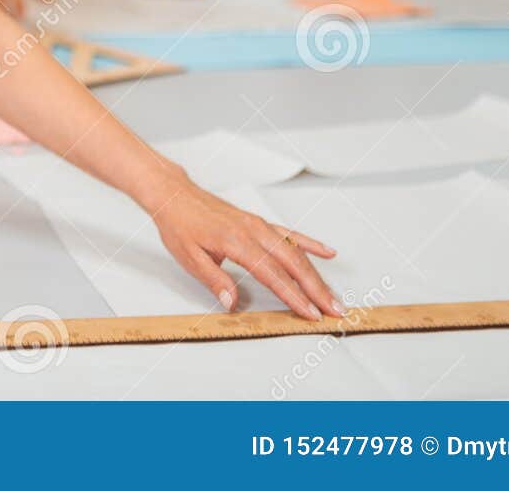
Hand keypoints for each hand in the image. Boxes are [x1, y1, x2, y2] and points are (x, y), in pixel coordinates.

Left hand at [148, 173, 342, 320]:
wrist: (175, 196)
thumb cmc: (180, 225)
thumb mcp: (189, 257)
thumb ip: (214, 280)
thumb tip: (232, 303)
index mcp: (237, 241)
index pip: (272, 274)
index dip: (294, 296)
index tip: (310, 313)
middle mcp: (253, 231)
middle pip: (292, 264)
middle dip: (316, 289)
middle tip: (333, 311)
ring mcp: (258, 225)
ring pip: (295, 252)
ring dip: (316, 274)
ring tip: (332, 296)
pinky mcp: (258, 222)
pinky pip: (289, 234)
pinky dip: (309, 244)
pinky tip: (327, 252)